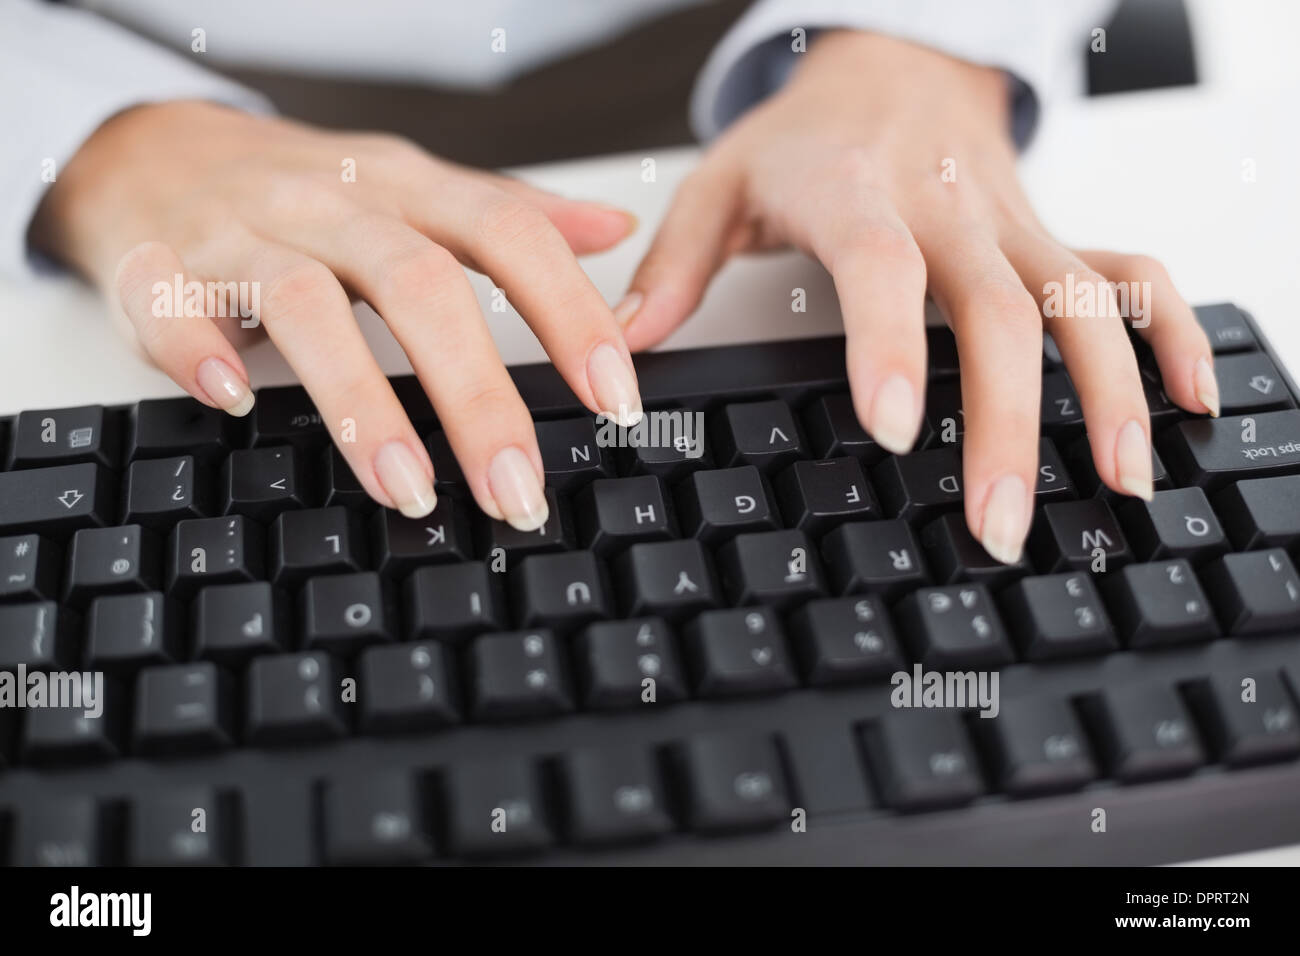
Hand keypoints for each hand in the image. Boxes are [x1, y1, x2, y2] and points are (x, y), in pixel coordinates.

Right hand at [31, 101, 643, 528]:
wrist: (153, 152)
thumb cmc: (306, 191)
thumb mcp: (415, 187)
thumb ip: (512, 214)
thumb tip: (615, 232)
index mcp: (405, 188)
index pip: (507, 233)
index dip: (569, 312)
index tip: (616, 399)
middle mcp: (330, 204)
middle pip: (418, 285)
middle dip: (477, 397)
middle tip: (516, 490)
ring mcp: (241, 234)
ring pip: (306, 304)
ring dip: (361, 403)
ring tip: (409, 492)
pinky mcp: (158, 268)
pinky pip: (171, 306)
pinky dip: (199, 352)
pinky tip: (234, 401)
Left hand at [619, 32, 1218, 563]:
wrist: (893, 64)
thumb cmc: (808, 136)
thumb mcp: (723, 183)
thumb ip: (674, 268)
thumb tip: (626, 354)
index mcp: (855, 195)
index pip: (879, 265)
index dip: (889, 342)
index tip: (890, 427)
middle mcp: (947, 211)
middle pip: (997, 312)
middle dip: (1006, 422)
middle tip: (996, 522)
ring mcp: (1012, 225)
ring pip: (1081, 302)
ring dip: (1109, 394)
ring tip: (1119, 484)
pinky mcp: (1052, 235)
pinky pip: (1131, 275)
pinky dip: (1170, 334)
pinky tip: (1188, 404)